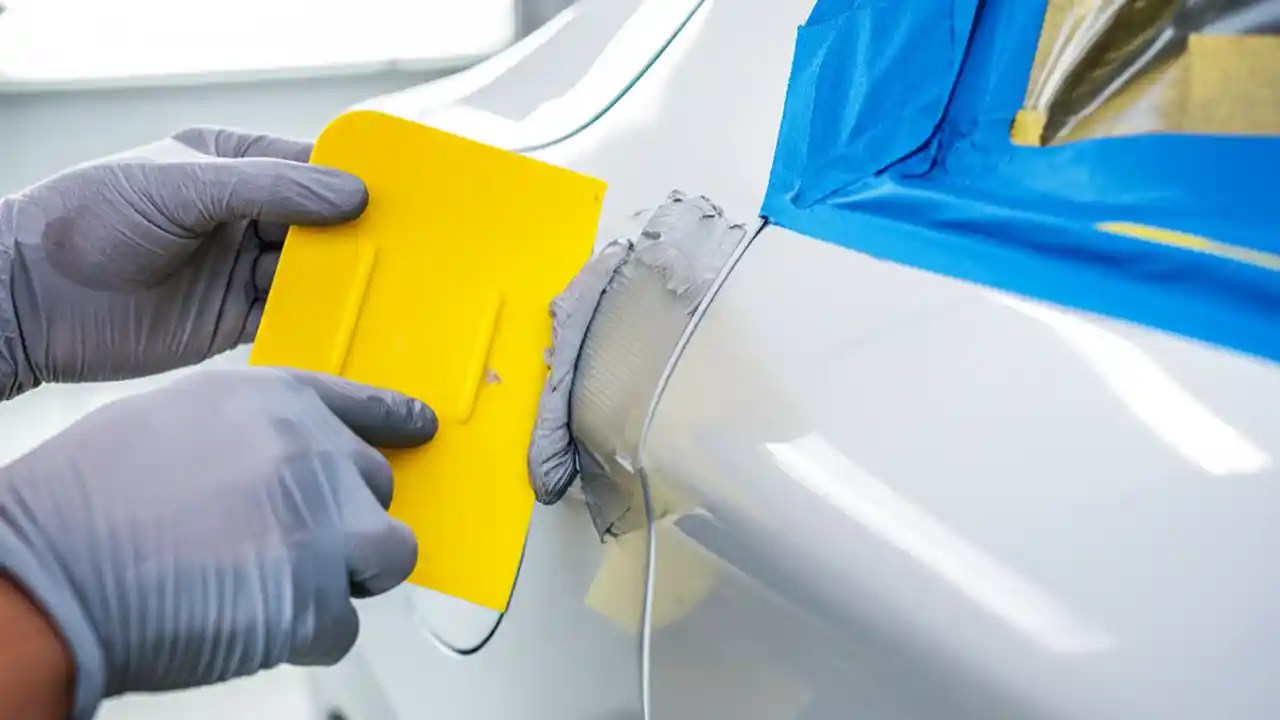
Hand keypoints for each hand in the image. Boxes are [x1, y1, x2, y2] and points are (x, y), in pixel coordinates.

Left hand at [0, 127, 367, 399]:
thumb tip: (351, 194)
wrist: (31, 303)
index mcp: (229, 166)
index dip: (350, 182)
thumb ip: (268, 189)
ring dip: (339, 284)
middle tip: (398, 252)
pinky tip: (344, 326)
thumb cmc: (88, 222)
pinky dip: (316, 325)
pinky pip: (289, 320)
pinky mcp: (233, 321)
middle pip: (318, 225)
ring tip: (380, 292)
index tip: (396, 199)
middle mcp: (240, 217)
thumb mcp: (182, 187)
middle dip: (353, 238)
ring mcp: (238, 270)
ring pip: (309, 274)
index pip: (306, 166)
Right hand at [0, 368, 435, 718]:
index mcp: (276, 403)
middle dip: (346, 519)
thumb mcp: (174, 421)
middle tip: (291, 543)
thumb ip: (250, 434)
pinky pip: (344, 625)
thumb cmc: (88, 501)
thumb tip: (288, 463)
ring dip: (351, 576)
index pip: (363, 405)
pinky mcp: (317, 600)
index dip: (394, 420)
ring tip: (290, 587)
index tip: (420, 428)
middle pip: (378, 486)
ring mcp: (324, 526)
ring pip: (390, 553)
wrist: (52, 571)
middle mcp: (314, 454)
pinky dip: (309, 635)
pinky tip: (253, 624)